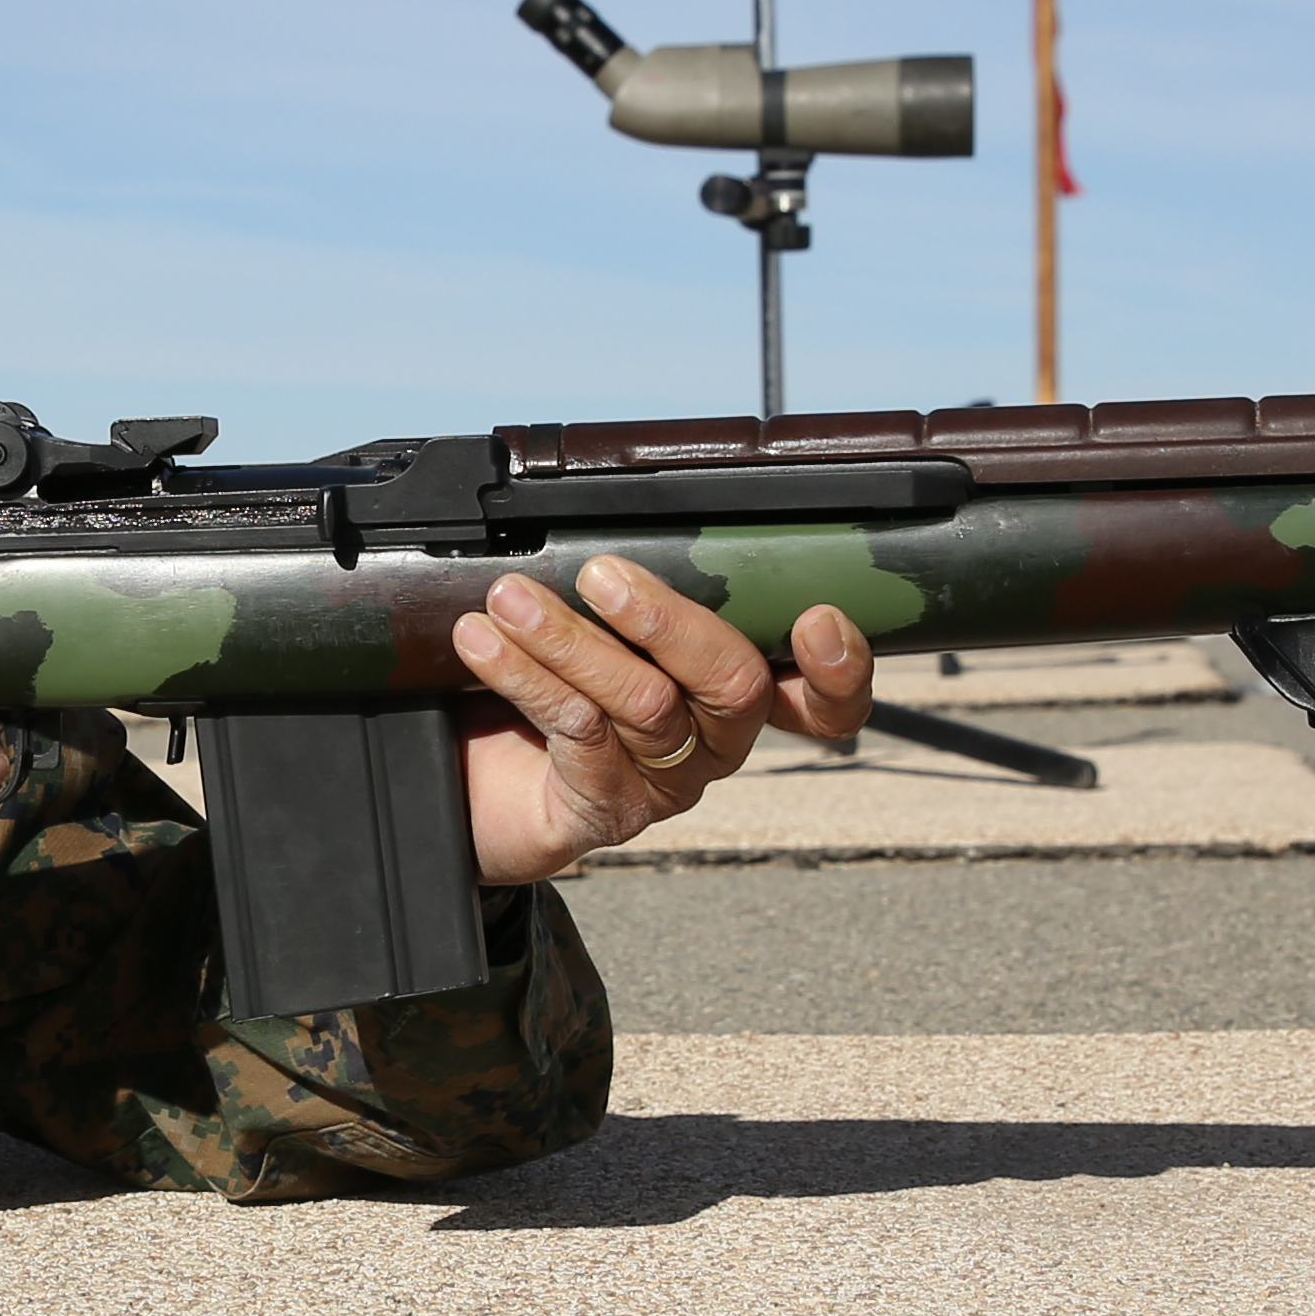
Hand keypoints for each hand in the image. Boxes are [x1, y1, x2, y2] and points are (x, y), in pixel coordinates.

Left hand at [449, 556, 876, 885]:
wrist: (473, 778)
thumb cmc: (551, 679)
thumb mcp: (600, 621)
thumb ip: (632, 580)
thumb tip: (618, 505)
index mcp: (734, 691)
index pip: (822, 698)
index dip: (840, 669)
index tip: (818, 617)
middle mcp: (714, 740)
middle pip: (734, 684)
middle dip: (669, 620)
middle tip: (602, 575)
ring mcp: (664, 781)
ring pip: (644, 703)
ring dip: (569, 638)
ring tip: (511, 598)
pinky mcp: (605, 810)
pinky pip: (577, 733)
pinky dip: (524, 675)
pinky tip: (484, 642)